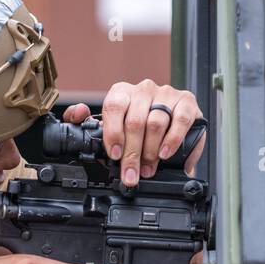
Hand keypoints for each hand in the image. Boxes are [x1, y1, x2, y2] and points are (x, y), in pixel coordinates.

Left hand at [62, 80, 205, 187]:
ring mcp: (166, 93)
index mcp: (122, 92)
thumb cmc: (138, 126)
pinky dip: (172, 140)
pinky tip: (166, 153)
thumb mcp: (112, 127)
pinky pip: (180, 120)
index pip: (114, 107)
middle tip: (131, 174)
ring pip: (155, 123)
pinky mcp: (186, 101)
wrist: (171, 119)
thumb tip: (77, 114)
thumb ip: (88, 122)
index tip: (114, 155)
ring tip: (148, 169)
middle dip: (132, 153)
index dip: (113, 134)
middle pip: (135, 121)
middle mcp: (143, 89)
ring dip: (151, 151)